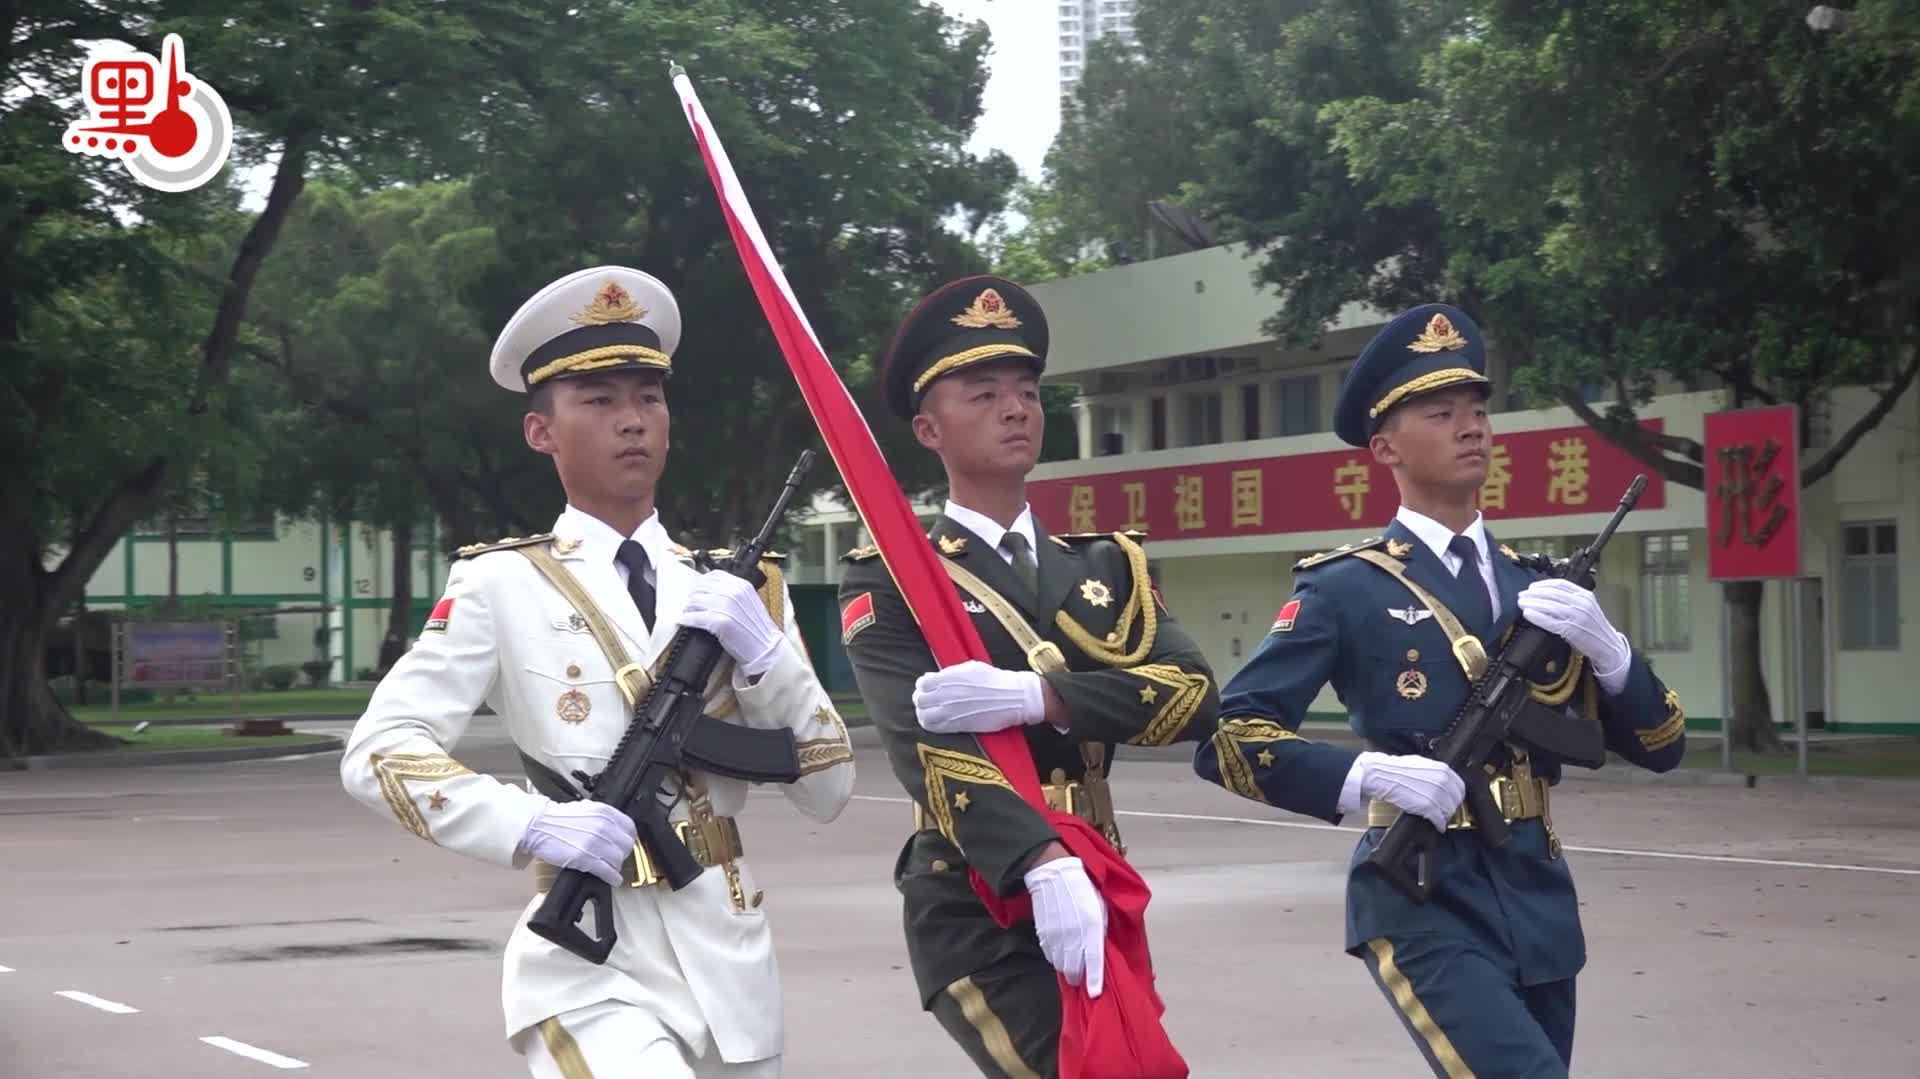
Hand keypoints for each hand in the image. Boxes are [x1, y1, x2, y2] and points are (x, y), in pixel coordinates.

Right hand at [520, 801, 636, 885]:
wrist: (538, 825)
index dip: (628, 839)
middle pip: (626, 846)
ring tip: (611, 869)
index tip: (625, 844)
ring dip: (616, 867)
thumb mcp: (586, 809)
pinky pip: (607, 871)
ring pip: (618, 860)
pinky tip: (613, 879)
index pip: (630, 828)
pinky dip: (613, 877)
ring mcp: (595, 843)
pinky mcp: (586, 858)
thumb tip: (613, 828)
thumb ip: (602, 817)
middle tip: (616, 858)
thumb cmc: (557, 818)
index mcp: (605, 812)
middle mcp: (603, 826)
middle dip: (622, 854)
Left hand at [679, 572, 784, 677]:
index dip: (702, 583)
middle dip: (693, 596)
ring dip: (688, 608)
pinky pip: (693, 617)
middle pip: (701, 587)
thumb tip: (713, 591)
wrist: (766, 647)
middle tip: (690, 605)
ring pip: (695, 601)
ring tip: (687, 614)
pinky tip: (683, 622)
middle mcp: (733, 592)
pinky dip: (686, 620)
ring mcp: (726, 606)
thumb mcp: (750, 602)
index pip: (714, 575)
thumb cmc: (758, 629)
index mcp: (742, 585)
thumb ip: (735, 593)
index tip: (698, 591)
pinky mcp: (719, 622)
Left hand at [912, 660, 1046, 733]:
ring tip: (930, 711)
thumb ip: (948, 673)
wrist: (1013, 697)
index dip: (923, 686)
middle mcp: (946, 695)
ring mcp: (951, 712)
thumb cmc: (993, 680)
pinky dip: (930, 724)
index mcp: (949, 678)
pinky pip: (934, 728)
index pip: (922, 683)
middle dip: (921, 699)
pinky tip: (935, 720)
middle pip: (920, 700)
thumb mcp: (970, 668)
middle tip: (927, 700)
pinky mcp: (958, 726)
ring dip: (923, 713)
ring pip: (923, 716)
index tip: (928, 687)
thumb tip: (930, 677)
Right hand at [1024, 855, 1106, 996]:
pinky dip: (1056, 957)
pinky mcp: (1043, 935)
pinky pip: (1050, 955)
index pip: (1093, 963)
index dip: (1094, 981)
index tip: (1094, 993)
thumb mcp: (1100, 908)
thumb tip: (1100, 950)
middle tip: (1082, 975)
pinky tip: (1061, 949)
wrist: (1053, 875)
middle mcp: (1073, 936)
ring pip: (1060, 965)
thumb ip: (1100, 931)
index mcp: (1092, 928)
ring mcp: (1056, 937)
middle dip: (1078, 977)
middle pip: (1073, 970)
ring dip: (1067, 967)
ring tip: (1071, 962)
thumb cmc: (1083, 890)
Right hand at [1354, 751, 1465, 830]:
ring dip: (1445, 817)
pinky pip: (1439, 819)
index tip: (1452, 801)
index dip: (1456, 797)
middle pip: (1455, 800)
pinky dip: (1439, 824)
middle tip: (1445, 812)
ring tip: (1439, 819)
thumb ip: (1434, 772)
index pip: (1460, 787)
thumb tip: (1441, 781)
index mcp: (1442, 769)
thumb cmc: (1395, 769)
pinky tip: (1437, 826)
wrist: (1380, 775)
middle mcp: (1442, 780)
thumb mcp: (1420, 764)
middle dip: (1450, 808)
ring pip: (1448, 810)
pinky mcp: (1427, 806)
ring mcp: (1435, 793)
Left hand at [1517, 578, 1629, 690]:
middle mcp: (1581, 603)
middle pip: (1552, 594)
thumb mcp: (1586, 608)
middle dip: (1534, 593)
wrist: (1608, 646)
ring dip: (1532, 603)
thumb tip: (1547, 596)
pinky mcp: (1572, 629)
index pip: (1561, 584)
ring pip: (1549, 605)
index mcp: (1585, 595)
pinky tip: (1527, 614)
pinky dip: (1537, 616)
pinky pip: (1550, 621)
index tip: (1532, 587)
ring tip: (1521, 603)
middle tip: (1521, 595)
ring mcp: (1577, 616)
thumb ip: (1571, 600)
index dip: (1543, 584)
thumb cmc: (1594, 628)